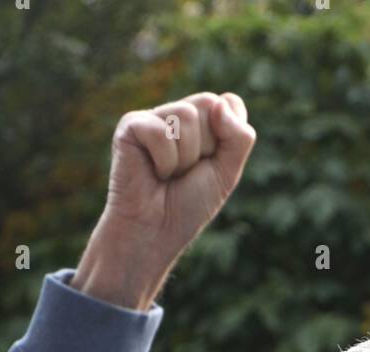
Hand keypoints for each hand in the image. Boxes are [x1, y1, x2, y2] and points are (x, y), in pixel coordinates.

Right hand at [72, 92, 255, 309]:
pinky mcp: (131, 125)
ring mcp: (153, 117)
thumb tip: (220, 101)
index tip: (211, 164)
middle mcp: (177, 115)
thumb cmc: (189, 205)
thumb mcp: (227, 173)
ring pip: (186, 116)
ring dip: (185, 157)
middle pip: (208, 103)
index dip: (227, 137)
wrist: (156, 231)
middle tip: (187, 171)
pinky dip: (164, 161)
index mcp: (201, 122)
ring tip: (169, 174)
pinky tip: (152, 172)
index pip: (228, 103)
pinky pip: (161, 131)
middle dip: (206, 147)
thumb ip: (239, 137)